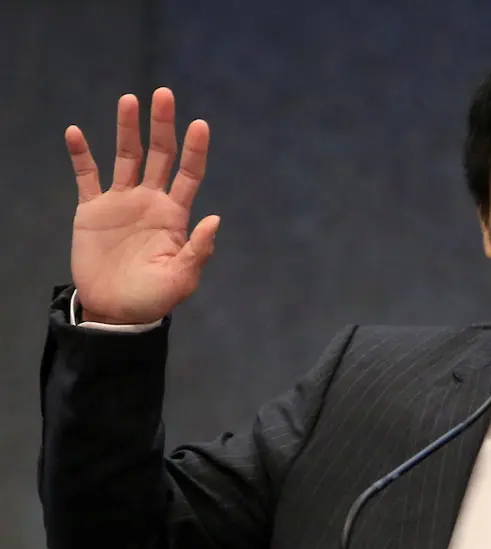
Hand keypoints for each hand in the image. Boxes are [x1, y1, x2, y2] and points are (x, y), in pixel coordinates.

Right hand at [67, 87, 218, 324]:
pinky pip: (86, 176)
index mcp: (175, 214)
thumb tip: (215, 219)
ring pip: (126, 156)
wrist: (114, 311)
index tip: (200, 125)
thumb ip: (197, 250)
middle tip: (164, 94)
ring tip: (129, 99)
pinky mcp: (92, 210)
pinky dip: (80, 154)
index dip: (194, 150)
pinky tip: (75, 131)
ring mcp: (121, 202)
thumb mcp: (181, 278)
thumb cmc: (153, 298)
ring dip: (126, 128)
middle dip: (162, 125)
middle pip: (159, 155)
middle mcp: (150, 200)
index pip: (188, 174)